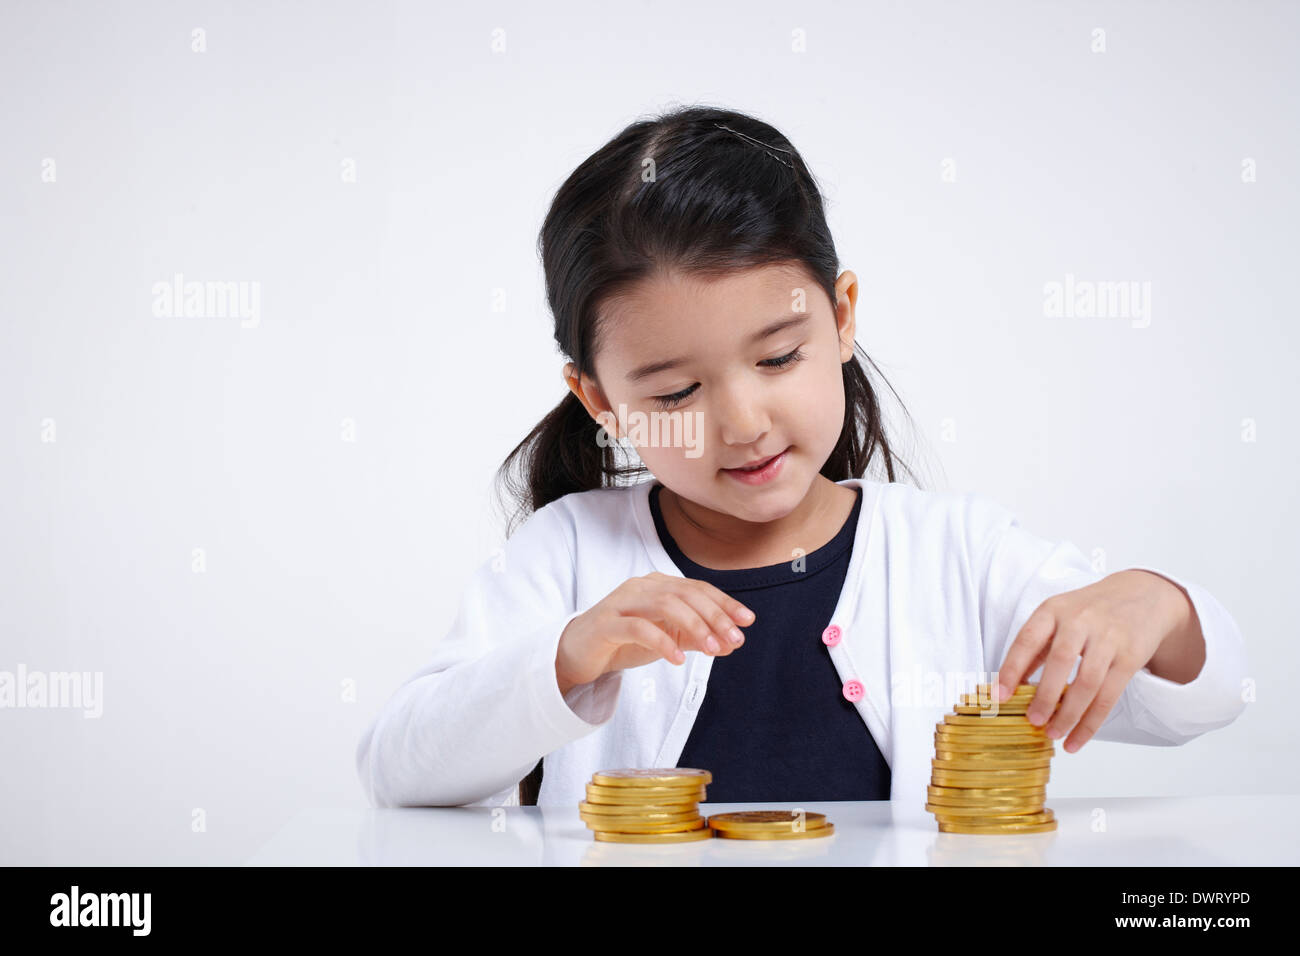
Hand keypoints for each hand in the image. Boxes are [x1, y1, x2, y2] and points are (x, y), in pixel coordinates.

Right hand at [555, 572, 754, 693]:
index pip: (697, 588)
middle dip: (715, 615)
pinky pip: (639, 628)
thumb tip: (733, 643)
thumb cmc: (624, 642)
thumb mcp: (667, 638)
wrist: (577, 653)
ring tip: (713, 649)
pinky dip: (663, 641)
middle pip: (685, 593)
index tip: (747, 620)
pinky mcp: (606, 624)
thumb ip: (697, 638)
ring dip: (694, 626)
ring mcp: (621, 603)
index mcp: (657, 585)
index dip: (724, 603)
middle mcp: (641, 587)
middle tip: (736, 638)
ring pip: (665, 605)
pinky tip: (678, 658)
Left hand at [993, 570, 1193, 752]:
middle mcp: (1080, 621)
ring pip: (1087, 683)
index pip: (1027, 640)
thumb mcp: (1059, 615)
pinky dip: (1091, 722)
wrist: (1143, 594)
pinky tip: (1077, 738)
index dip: (1011, 669)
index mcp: (1054, 610)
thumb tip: (1009, 683)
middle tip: (1033, 721)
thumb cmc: (1091, 609)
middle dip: (1044, 696)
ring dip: (1069, 715)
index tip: (999, 695)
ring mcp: (1108, 638)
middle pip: (1060, 662)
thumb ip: (1036, 646)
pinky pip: (1108, 696)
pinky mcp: (1130, 657)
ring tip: (1054, 734)